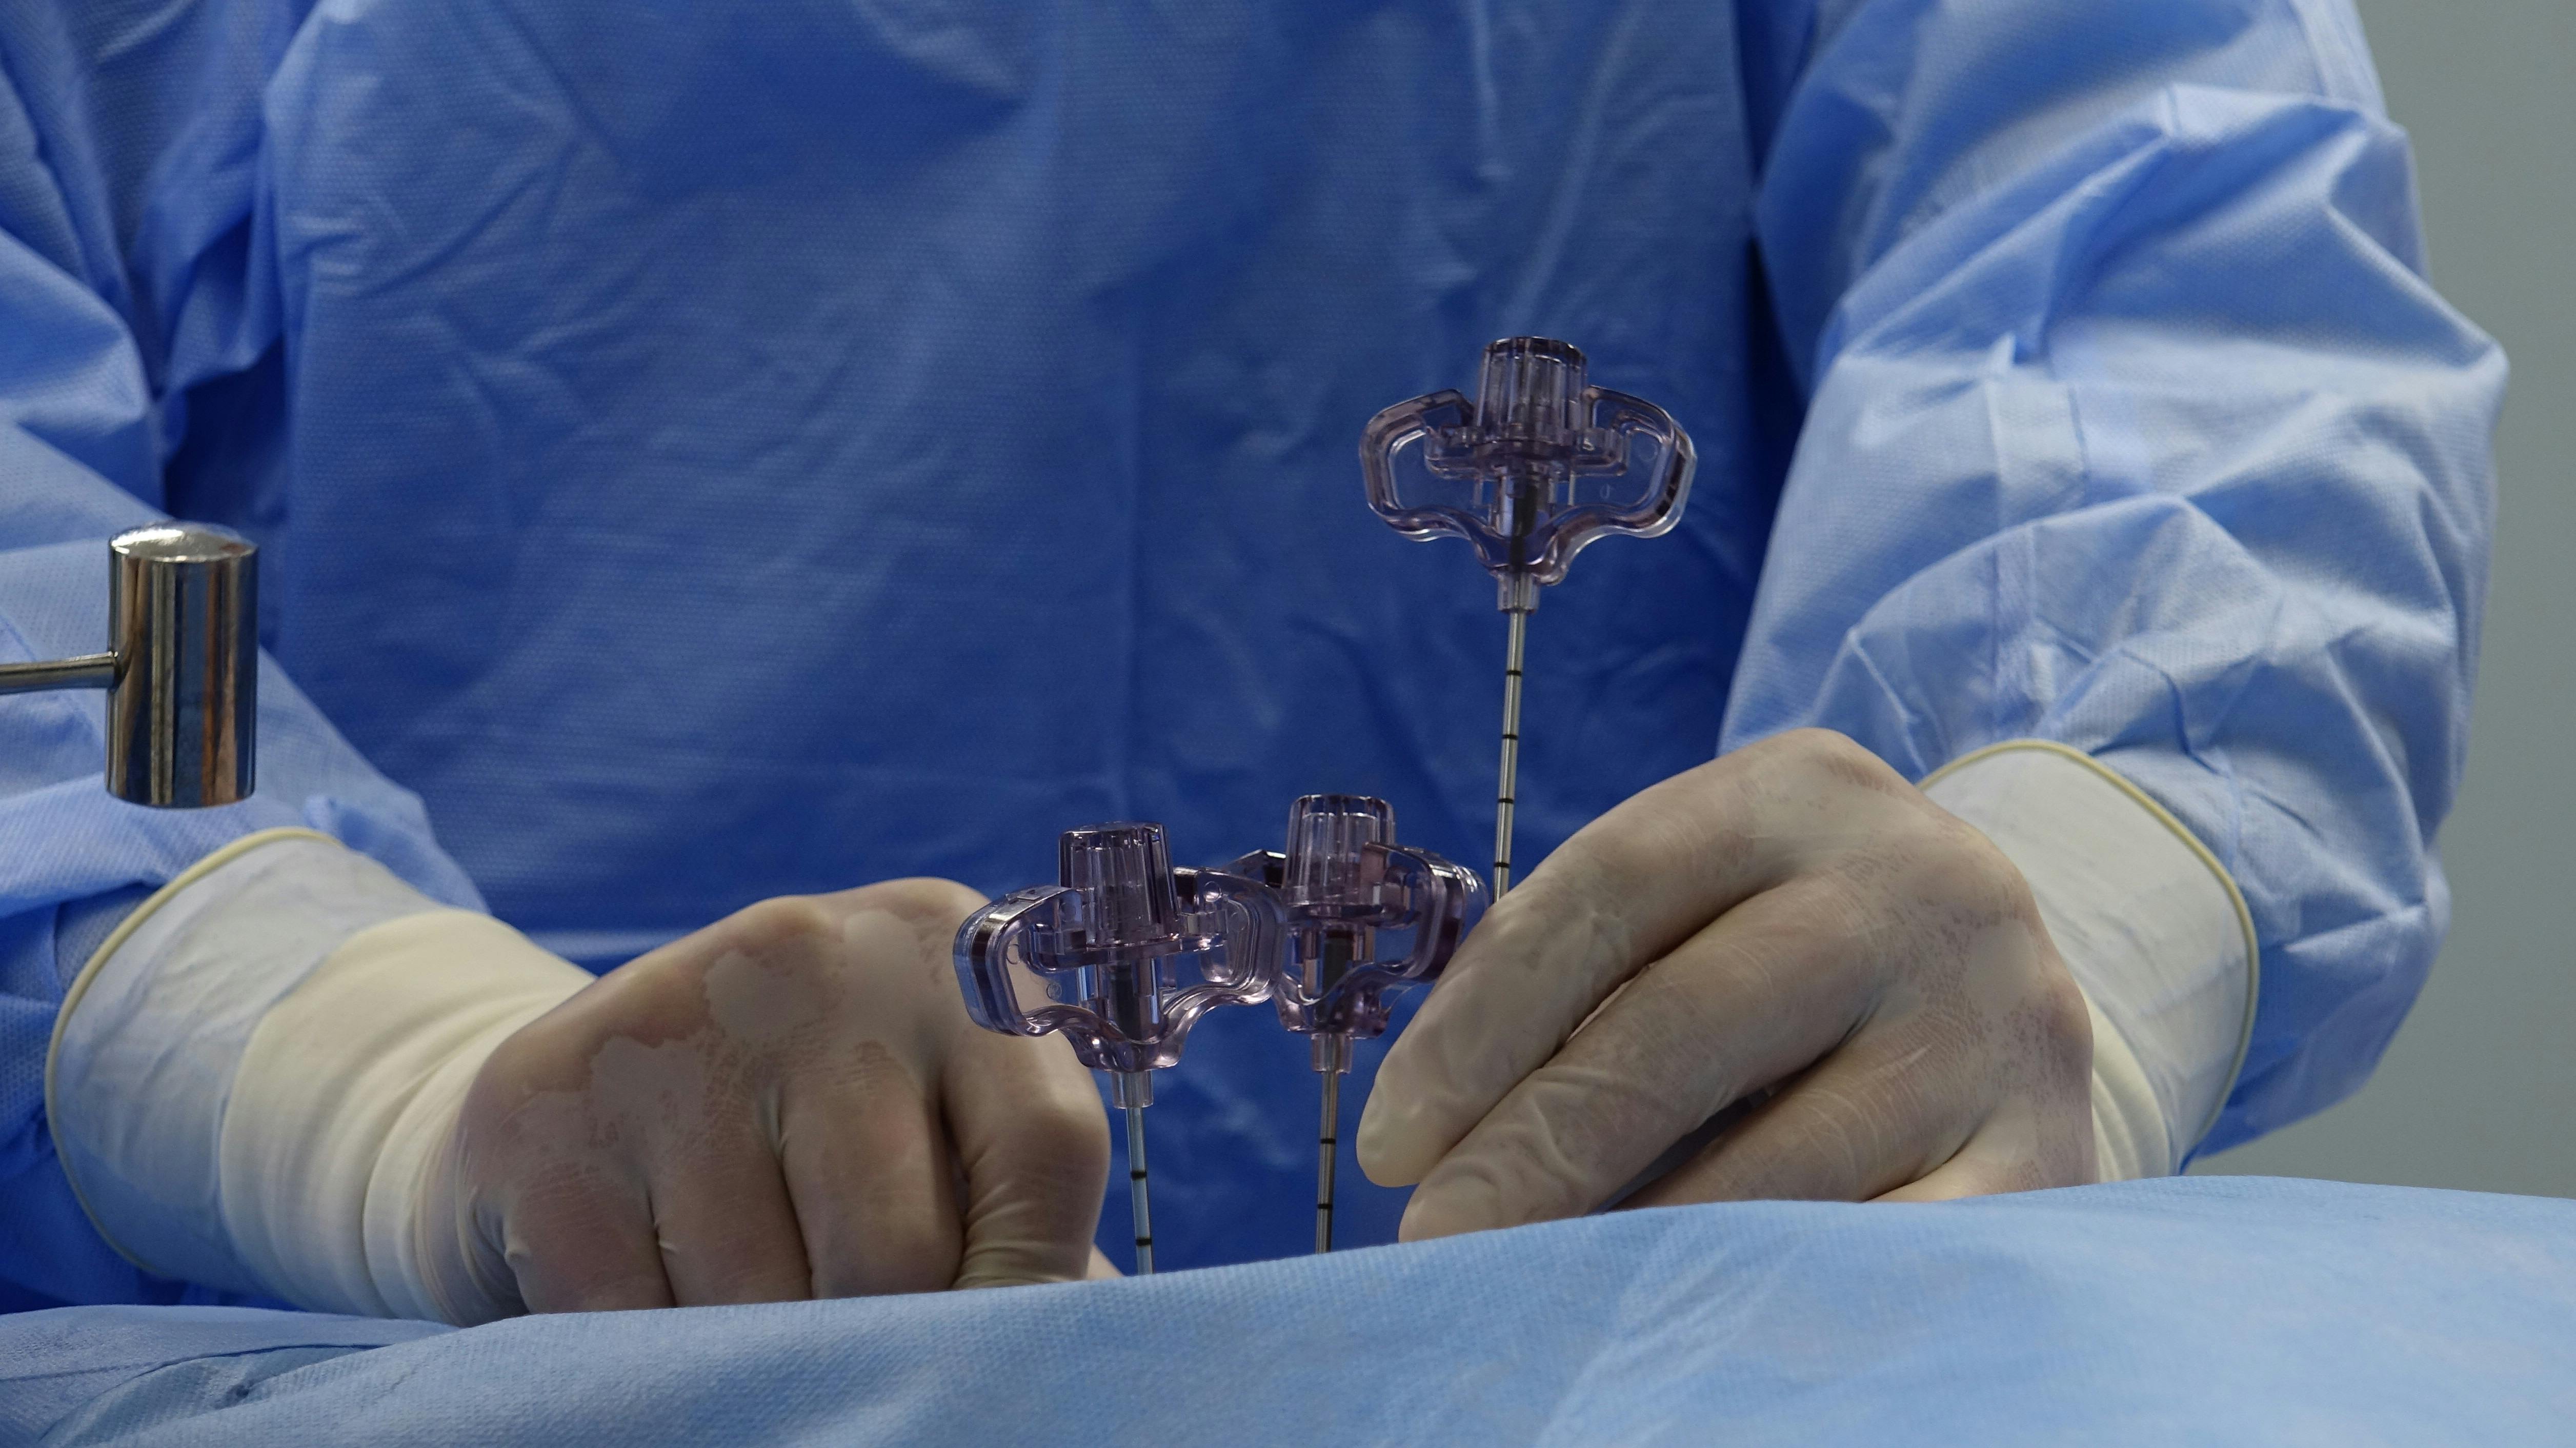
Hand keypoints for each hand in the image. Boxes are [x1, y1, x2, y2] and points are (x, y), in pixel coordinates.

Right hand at [445, 880, 1108, 1310]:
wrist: (580, 1088)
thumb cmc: (810, 1146)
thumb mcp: (927, 1135)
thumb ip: (1009, 1223)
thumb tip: (1070, 1365)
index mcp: (953, 954)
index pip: (1044, 1150)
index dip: (1032, 1287)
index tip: (1001, 1367)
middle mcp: (817, 953)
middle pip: (898, 1248)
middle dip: (880, 1338)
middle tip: (854, 1352)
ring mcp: (674, 1014)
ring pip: (757, 1298)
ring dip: (761, 1350)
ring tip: (752, 1313)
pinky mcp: (546, 1100)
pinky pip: (629, 1313)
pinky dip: (654, 1350)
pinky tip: (654, 1299)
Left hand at [1357, 729, 2093, 1238]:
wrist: (2003, 998)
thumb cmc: (1783, 964)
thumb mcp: (1695, 913)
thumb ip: (1576, 984)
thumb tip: (1431, 1145)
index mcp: (1798, 793)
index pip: (1609, 891)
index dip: (1481, 1023)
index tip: (1393, 1142)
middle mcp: (1919, 885)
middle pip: (1685, 1023)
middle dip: (1537, 1148)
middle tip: (1435, 1241)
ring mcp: (1999, 1020)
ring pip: (1783, 1161)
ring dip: (1638, 1248)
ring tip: (1536, 1299)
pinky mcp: (2051, 1154)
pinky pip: (1894, 1252)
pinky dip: (1775, 1300)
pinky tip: (1687, 1338)